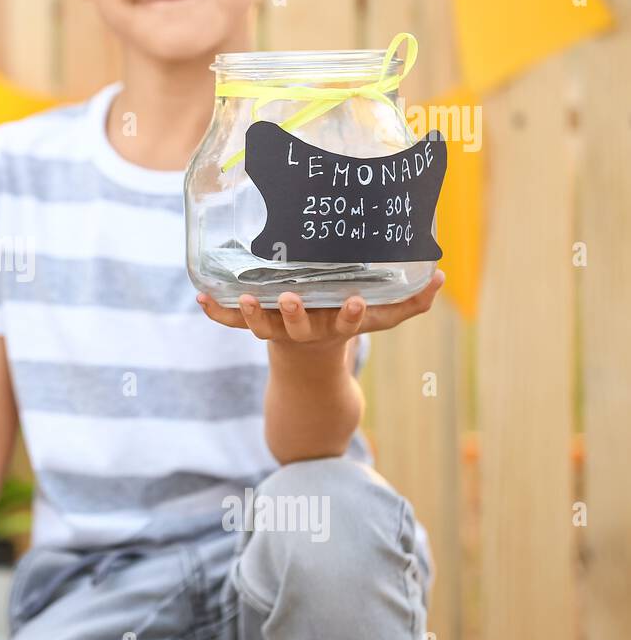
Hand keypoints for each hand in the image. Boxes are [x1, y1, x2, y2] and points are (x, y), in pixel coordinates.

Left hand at [196, 269, 444, 343]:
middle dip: (295, 314)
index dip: (349, 315)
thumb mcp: (379, 317)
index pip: (346, 322)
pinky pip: (232, 321)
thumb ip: (410, 301)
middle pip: (298, 327)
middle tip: (291, 298)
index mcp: (334, 328)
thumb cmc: (344, 325)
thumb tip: (439, 277)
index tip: (354, 301)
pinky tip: (200, 297)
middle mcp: (304, 331)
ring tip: (243, 296)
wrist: (307, 362)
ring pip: (262, 326)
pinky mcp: (254, 324)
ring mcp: (276, 329)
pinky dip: (216, 311)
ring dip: (251, 312)